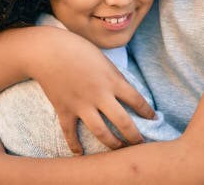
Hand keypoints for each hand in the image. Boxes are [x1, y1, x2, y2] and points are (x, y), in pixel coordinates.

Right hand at [30, 28, 155, 153]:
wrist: (49, 51)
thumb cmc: (79, 49)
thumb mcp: (104, 60)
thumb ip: (115, 77)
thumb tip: (126, 91)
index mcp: (112, 80)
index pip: (137, 100)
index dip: (147, 112)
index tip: (154, 119)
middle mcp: (99, 95)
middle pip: (123, 121)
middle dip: (134, 136)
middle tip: (140, 144)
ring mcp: (81, 105)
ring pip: (100, 132)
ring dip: (112, 143)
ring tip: (120, 149)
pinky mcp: (64, 110)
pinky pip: (70, 133)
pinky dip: (74, 145)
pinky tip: (80, 154)